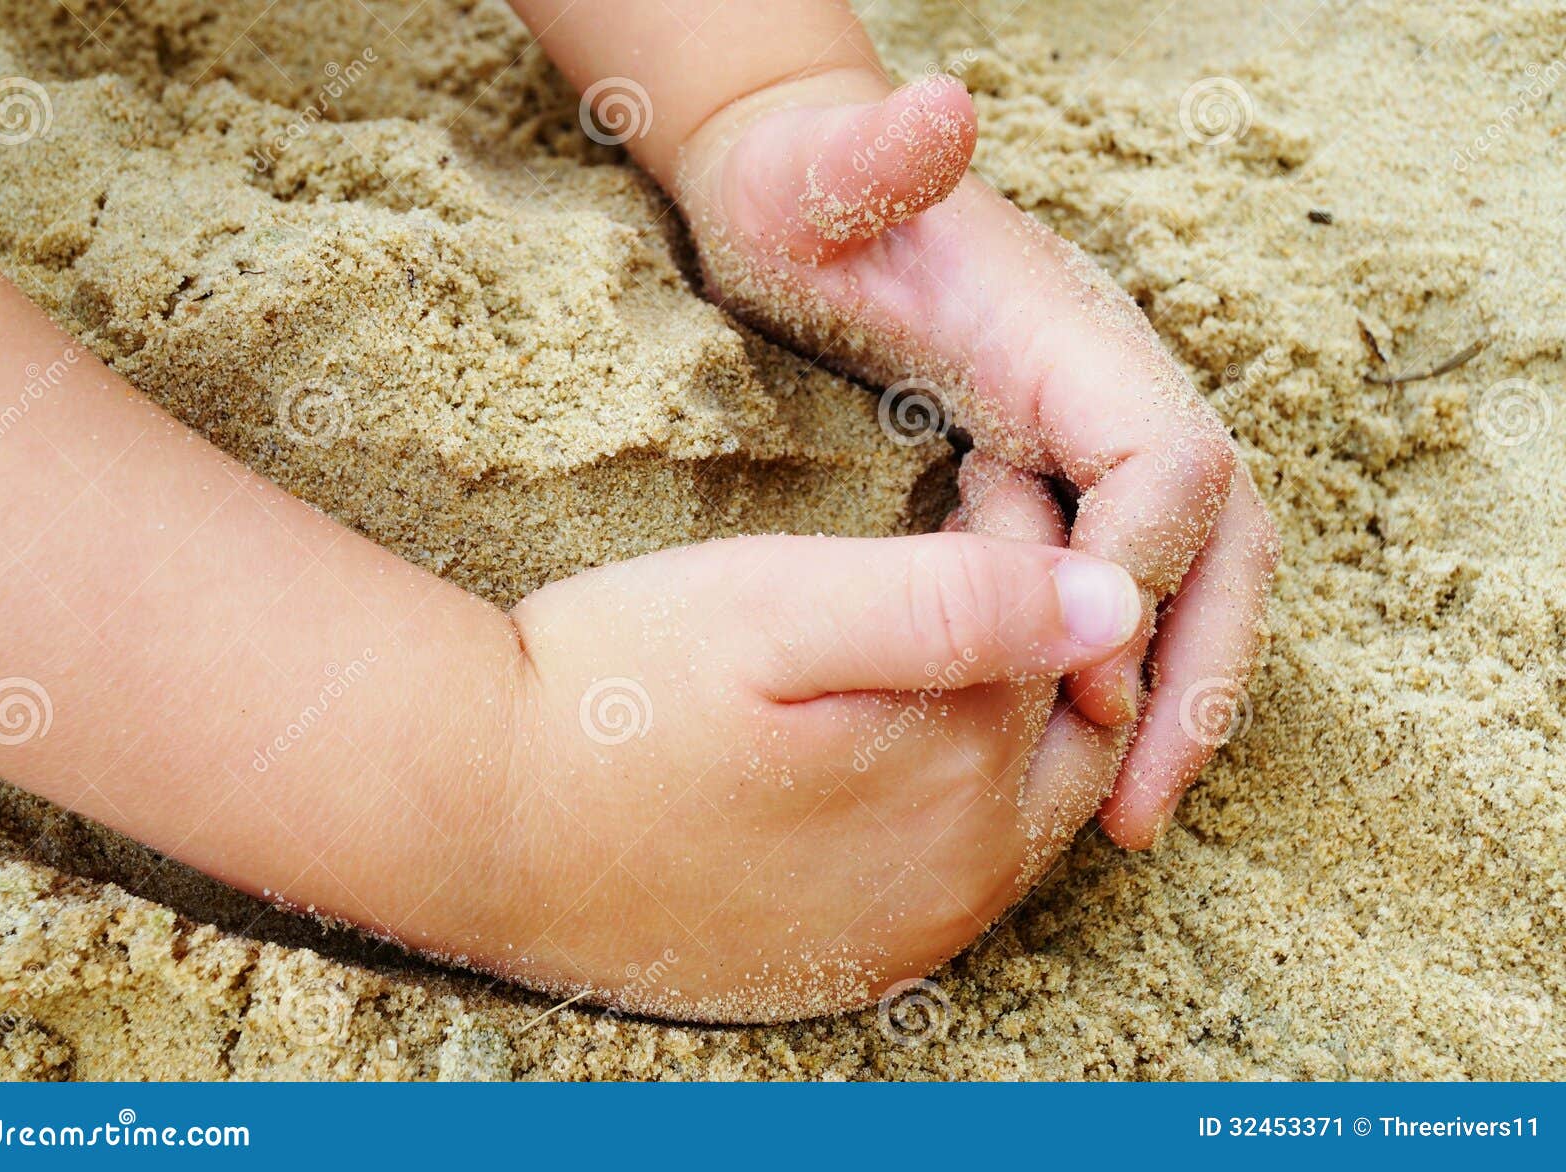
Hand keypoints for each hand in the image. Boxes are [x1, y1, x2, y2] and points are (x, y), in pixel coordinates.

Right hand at [485, 529, 1140, 1020]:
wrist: (478, 817)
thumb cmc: (618, 691)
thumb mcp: (783, 609)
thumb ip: (958, 604)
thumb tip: (1118, 600)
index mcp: (962, 779)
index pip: (1063, 638)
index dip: (1034, 539)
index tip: (976, 472)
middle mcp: (959, 879)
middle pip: (1069, 734)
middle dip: (1047, 632)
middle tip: (977, 541)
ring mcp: (907, 934)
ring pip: (1023, 808)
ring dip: (1014, 714)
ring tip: (946, 630)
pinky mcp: (850, 959)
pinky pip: (954, 873)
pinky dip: (962, 797)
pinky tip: (906, 741)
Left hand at [675, 68, 1279, 847]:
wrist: (805, 201)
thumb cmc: (805, 201)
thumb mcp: (816, 181)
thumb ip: (872, 160)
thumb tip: (935, 114)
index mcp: (1072, 336)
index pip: (1172, 459)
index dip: (1144, 571)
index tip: (1084, 678)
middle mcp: (1108, 391)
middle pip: (1223, 539)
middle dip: (1199, 673)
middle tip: (1137, 810)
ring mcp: (1093, 439)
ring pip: (1197, 580)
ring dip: (1180, 701)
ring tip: (1123, 823)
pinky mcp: (1062, 479)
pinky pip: (1131, 590)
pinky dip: (1129, 676)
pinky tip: (1077, 762)